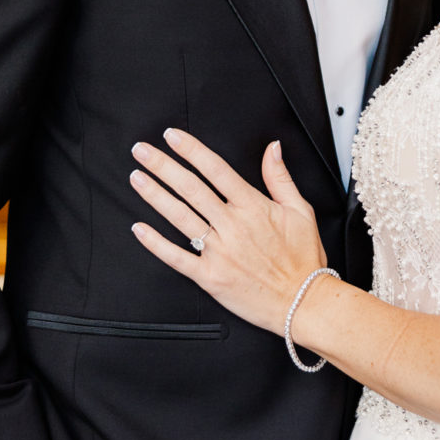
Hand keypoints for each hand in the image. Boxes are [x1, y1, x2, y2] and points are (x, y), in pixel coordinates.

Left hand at [130, 129, 324, 335]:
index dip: (191, 150)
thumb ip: (280, 177)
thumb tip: (272, 147)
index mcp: (253, 207)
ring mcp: (219, 252)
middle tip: (141, 151)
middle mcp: (232, 226)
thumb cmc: (303, 258)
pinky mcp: (211, 277)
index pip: (216, 169)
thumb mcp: (300, 210)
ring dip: (155, 195)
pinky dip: (156, 243)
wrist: (303, 302)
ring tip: (136, 177)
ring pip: (180, 217)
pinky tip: (139, 228)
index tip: (172, 137)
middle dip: (163, 166)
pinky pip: (177, 258)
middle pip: (191, 188)